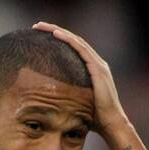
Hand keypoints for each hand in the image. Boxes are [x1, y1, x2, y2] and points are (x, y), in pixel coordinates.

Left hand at [32, 22, 126, 138]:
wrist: (111, 124)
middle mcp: (95, 63)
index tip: (41, 36)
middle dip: (54, 31)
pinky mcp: (97, 69)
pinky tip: (56, 34)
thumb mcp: (77, 103)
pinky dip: (68, 40)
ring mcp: (97, 64)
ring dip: (58, 31)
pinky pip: (81, 50)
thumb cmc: (94, 119)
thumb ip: (68, 97)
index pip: (73, 50)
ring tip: (42, 26)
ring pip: (75, 41)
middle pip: (73, 41)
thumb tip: (49, 103)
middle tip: (37, 26)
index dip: (58, 40)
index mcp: (92, 70)